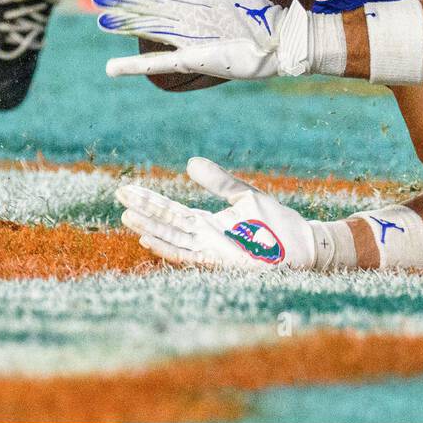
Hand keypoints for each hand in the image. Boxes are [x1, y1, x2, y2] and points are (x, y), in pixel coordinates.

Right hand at [93, 0, 312, 79]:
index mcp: (194, 2)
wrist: (278, 38)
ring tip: (102, 22)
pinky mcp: (193, 59)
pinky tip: (114, 68)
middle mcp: (187, 22)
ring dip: (127, 26)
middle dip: (124, 5)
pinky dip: (136, 65)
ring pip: (151, 30)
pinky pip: (160, 62)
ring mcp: (189, 40)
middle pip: (149, 10)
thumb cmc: (257, 11)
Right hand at [117, 156, 316, 268]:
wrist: (303, 243)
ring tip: (128, 217)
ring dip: (150, 229)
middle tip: (119, 196)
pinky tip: (150, 240)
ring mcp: (211, 250)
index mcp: (208, 223)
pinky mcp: (220, 261)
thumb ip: (218, 181)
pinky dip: (168, 248)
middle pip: (166, 223)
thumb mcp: (244, 195)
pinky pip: (188, 255)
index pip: (171, 211)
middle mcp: (205, 238)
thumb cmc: (276, 223)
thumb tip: (189, 162)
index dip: (149, 200)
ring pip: (172, 239)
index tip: (126, 189)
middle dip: (143, 211)